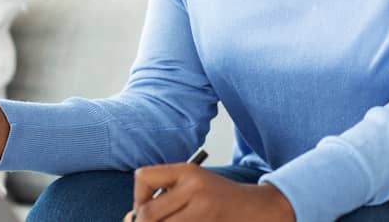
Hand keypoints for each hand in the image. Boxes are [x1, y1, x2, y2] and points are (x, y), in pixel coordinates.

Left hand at [123, 164, 294, 221]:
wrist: (258, 209)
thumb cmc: (220, 199)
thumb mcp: (192, 186)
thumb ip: (162, 198)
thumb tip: (130, 219)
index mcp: (188, 172)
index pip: (143, 178)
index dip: (137, 198)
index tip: (144, 209)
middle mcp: (195, 189)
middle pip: (148, 213)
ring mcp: (204, 212)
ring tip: (174, 221)